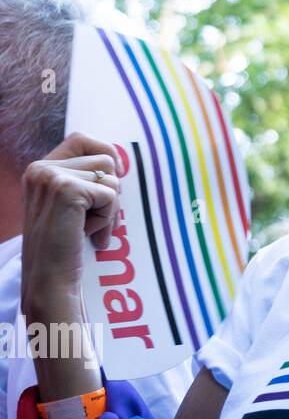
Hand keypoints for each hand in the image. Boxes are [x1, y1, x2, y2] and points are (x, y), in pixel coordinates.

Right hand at [20, 132, 122, 323]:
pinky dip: (108, 219)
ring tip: (88, 228)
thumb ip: (85, 180)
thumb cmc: (66, 245)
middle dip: (110, 192)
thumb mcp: (72, 206)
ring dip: (109, 207)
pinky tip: (90, 236)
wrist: (50, 279)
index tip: (111, 181)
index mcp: (39, 169)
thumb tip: (119, 159)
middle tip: (94, 219)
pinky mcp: (67, 190)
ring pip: (111, 178)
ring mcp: (51, 177)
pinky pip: (111, 196)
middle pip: (105, 159)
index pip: (82, 139)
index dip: (105, 154)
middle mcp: (41, 168)